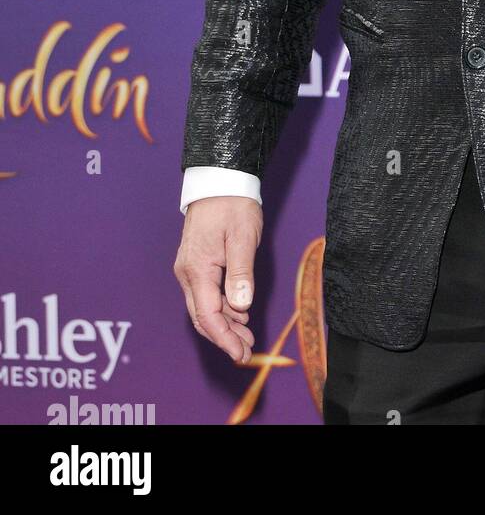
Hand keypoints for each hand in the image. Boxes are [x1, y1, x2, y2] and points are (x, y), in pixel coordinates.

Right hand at [174, 197, 261, 363]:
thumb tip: (240, 306)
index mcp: (198, 269)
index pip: (209, 316)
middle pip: (202, 317)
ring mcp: (189, 269)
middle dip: (224, 337)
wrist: (218, 181)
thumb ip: (241, 273)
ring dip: (224, 324)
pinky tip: (237, 313)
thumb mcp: (243, 237)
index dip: (225, 339)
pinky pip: (205, 294)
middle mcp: (188, 273)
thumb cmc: (232, 205)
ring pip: (203, 308)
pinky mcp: (195, 264)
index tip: (241, 354)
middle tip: (246, 350)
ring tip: (246, 336)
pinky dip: (221, 308)